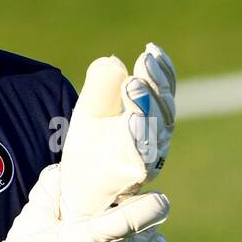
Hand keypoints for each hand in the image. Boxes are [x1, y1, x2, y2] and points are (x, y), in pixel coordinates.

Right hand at [0, 163, 169, 241]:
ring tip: (150, 237)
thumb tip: (65, 169)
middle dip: (150, 225)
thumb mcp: (32, 218)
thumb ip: (51, 190)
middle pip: (143, 241)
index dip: (152, 208)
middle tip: (148, 213)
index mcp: (83, 239)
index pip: (131, 220)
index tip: (160, 200)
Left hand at [59, 42, 176, 221]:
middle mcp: (156, 138)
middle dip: (154, 84)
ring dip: (146, 106)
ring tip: (134, 84)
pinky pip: (140, 158)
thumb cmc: (91, 148)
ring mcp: (147, 158)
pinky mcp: (132, 177)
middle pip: (162, 108)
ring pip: (154, 130)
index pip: (163, 91)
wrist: (78, 191)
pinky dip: (138, 139)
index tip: (152, 50)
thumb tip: (114, 62)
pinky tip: (131, 121)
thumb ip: (101, 86)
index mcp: (150, 117)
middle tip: (143, 62)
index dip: (162, 71)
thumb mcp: (91, 109)